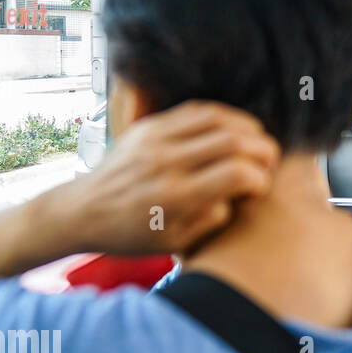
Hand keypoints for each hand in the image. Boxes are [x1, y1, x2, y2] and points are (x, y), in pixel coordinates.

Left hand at [48, 101, 279, 256]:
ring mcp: (156, 139)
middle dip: (263, 149)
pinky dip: (223, 116)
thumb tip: (237, 193)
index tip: (260, 188)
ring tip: (258, 141)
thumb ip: (211, 220)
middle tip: (271, 160)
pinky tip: (233, 128)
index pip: (236, 174)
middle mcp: (167, 163)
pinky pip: (195, 110)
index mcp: (174, 197)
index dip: (259, 179)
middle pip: (233, 141)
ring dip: (247, 127)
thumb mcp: (174, 242)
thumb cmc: (130, 233)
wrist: (81, 211)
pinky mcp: (148, 126)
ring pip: (217, 118)